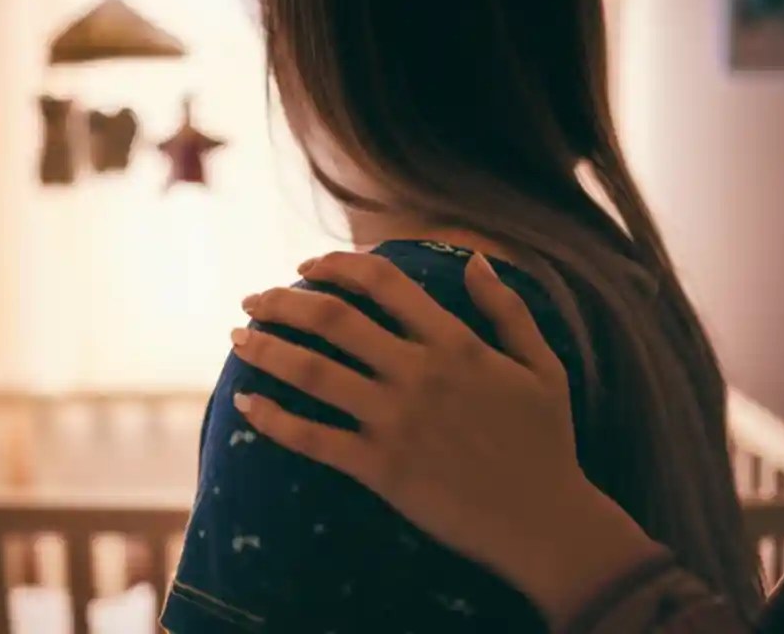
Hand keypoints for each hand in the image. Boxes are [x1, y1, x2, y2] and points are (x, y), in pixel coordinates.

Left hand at [229, 251, 666, 629]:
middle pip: (333, 319)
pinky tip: (246, 403)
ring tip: (237, 338)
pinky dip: (273, 418)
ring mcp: (395, 421)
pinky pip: (312, 438)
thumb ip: (506, 309)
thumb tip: (474, 261)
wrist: (546, 524)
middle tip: (253, 299)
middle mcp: (419, 373)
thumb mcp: (542, 366)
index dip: (336, 266)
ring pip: (312, 371)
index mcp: (455, 344)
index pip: (382, 283)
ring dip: (266, 349)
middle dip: (283, 301)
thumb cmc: (546, 444)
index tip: (306, 266)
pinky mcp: (380, 468)